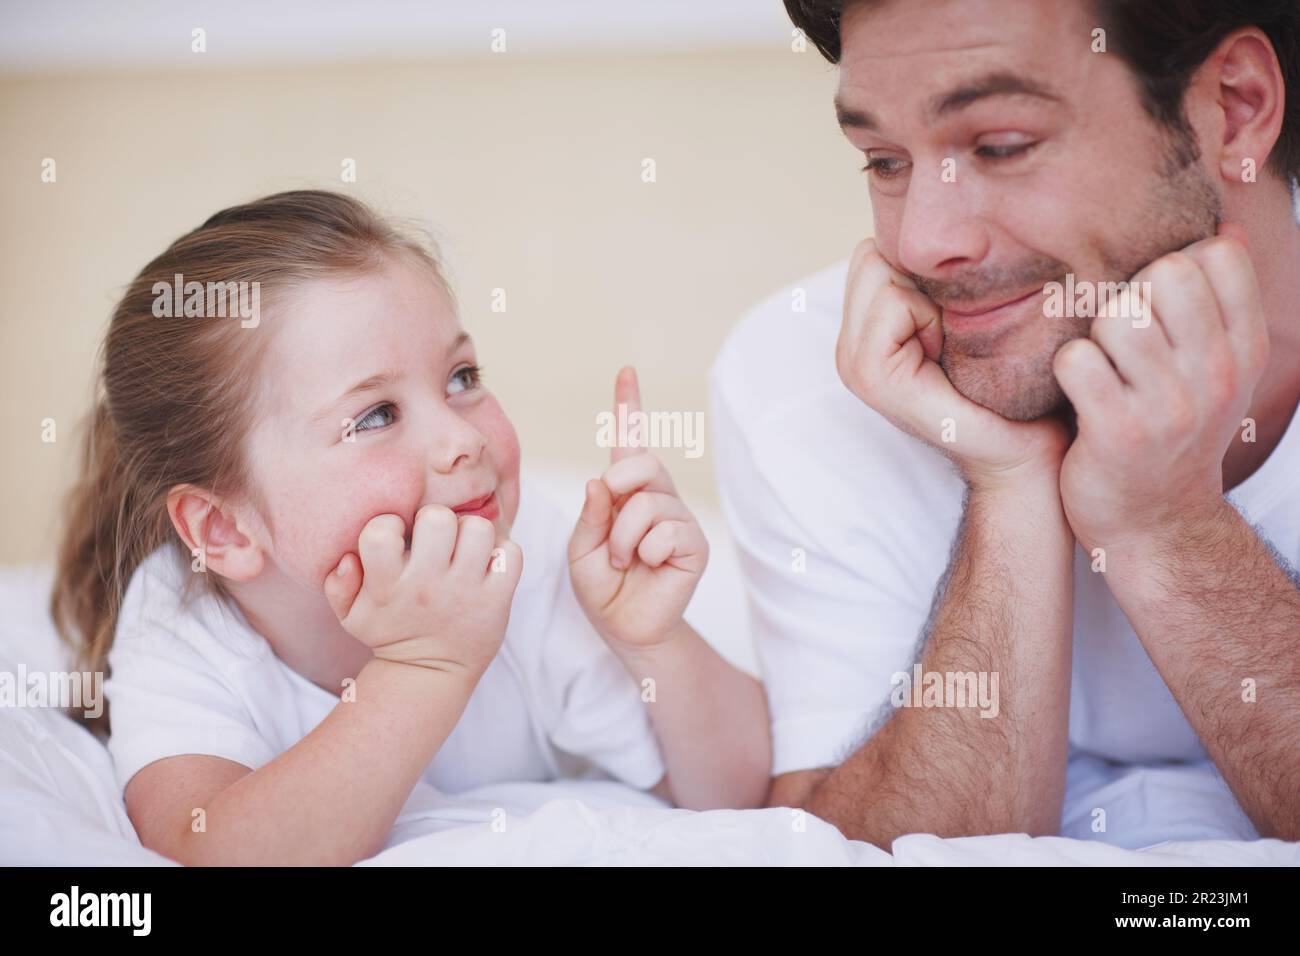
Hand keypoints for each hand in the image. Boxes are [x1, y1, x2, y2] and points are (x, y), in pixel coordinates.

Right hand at [323, 507, 522, 675]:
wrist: (429, 674)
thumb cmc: (390, 632)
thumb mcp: (351, 615)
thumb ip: (337, 583)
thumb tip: (348, 557)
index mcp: (388, 587)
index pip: (381, 532)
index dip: (388, 524)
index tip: (396, 538)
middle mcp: (427, 588)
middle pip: (437, 518)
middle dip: (435, 521)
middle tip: (435, 540)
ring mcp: (466, 593)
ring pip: (478, 529)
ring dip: (471, 533)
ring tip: (462, 550)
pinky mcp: (497, 601)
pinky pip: (511, 553)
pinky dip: (502, 553)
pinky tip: (486, 565)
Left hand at [568, 367, 707, 650]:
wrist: (625, 628)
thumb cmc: (603, 586)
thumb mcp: (581, 548)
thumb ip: (591, 514)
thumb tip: (601, 481)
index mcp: (627, 491)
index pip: (630, 440)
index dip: (629, 405)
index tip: (626, 371)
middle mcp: (658, 497)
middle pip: (643, 463)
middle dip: (618, 488)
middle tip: (609, 528)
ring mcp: (680, 518)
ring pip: (649, 503)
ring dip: (624, 538)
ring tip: (625, 561)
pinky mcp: (695, 544)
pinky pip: (668, 531)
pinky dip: (647, 552)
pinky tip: (648, 567)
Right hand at [838, 238, 1068, 488]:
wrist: (1028, 447)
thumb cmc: (1014, 381)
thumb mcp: (969, 315)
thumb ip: (938, 278)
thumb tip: (937, 217)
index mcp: (865, 332)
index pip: (874, 250)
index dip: (923, 268)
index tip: (957, 319)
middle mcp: (847, 347)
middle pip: (872, 254)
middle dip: (919, 278)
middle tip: (955, 332)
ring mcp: (851, 363)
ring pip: (880, 270)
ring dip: (928, 297)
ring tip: (951, 343)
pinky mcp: (869, 376)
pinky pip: (893, 301)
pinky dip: (928, 315)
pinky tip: (947, 352)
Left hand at [1053, 224, 1269, 550]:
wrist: (1154, 522)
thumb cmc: (1173, 432)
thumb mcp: (1217, 370)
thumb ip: (1222, 303)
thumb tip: (1225, 229)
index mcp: (1243, 349)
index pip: (1218, 256)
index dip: (1175, 264)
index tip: (1158, 305)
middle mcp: (1217, 373)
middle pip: (1166, 273)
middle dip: (1129, 292)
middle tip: (1120, 337)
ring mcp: (1169, 405)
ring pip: (1117, 313)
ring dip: (1094, 333)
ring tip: (1100, 366)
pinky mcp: (1117, 432)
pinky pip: (1076, 360)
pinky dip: (1065, 369)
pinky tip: (1078, 392)